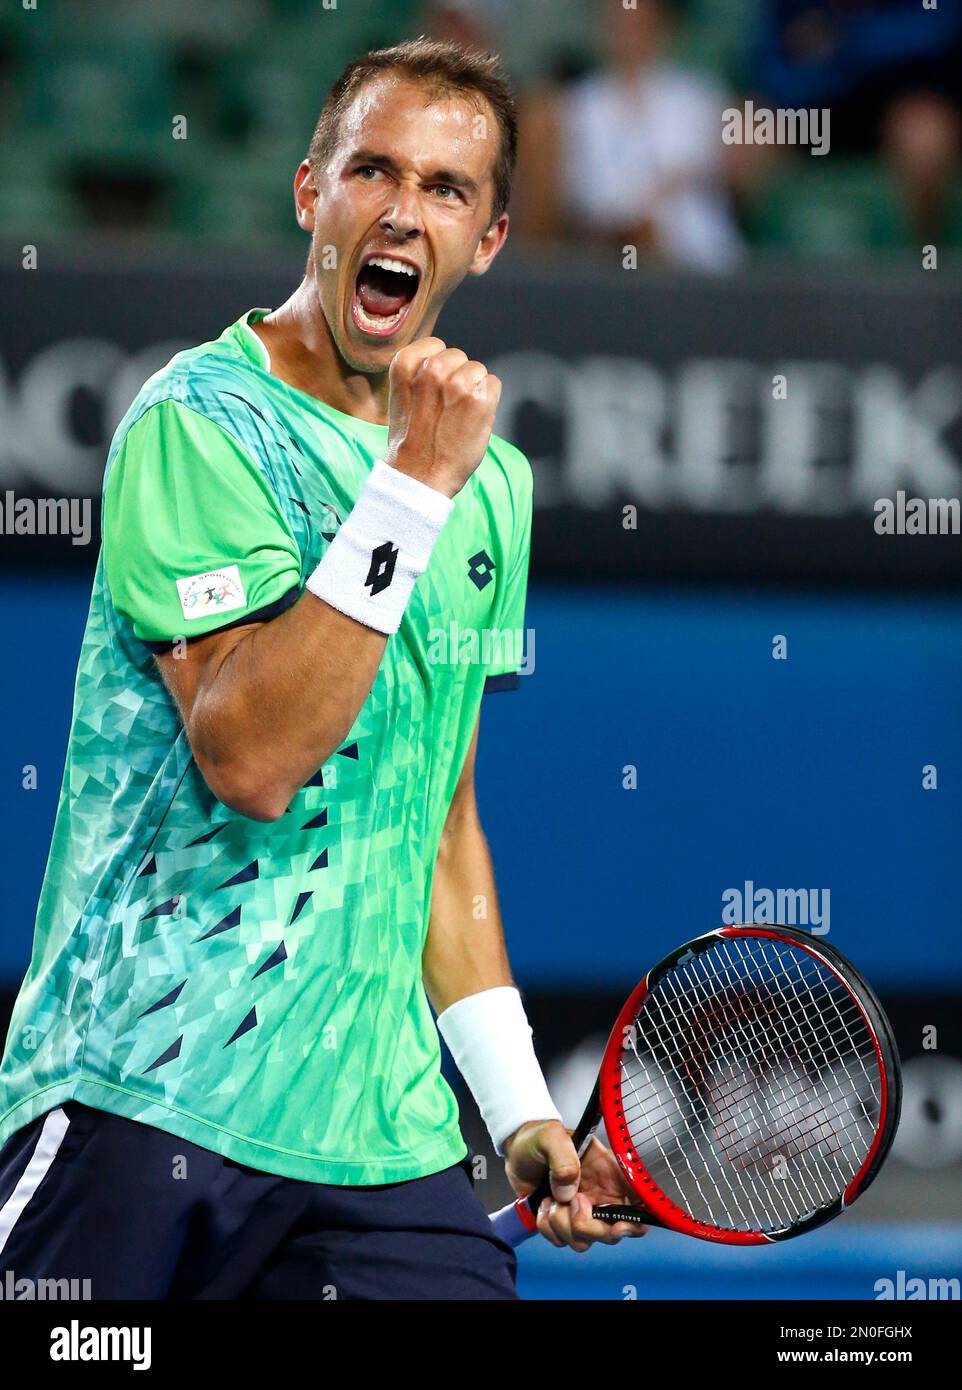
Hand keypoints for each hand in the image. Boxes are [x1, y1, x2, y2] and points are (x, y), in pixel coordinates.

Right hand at [386, 337, 501, 497]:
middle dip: (456, 377)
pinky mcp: (480, 399)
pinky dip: (488, 401)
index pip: (435, 346)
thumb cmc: (411, 443)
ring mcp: (458, 383)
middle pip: (458, 356)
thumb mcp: (401, 398)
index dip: (438, 367)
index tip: (432, 390)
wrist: (420, 475)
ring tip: (457, 416)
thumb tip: (445, 362)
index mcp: (406, 365)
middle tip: (445, 409)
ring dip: (473, 388)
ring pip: (477, 369)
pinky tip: (471, 420)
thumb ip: (419, 375)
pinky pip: (493, 384)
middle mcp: (432, 369)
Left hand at [504, 1122, 648, 1251]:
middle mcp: (600, 1197)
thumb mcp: (551, 1137)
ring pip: (583, 1241)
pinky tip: (544, 1204)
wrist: (516, 1149)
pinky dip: (548, 1226)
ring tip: (551, 1198)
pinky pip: (561, 1240)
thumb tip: (568, 1194)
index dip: (635, 1221)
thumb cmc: (539, 1136)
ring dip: (562, 1224)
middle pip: (611, 1233)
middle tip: (573, 1201)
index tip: (618, 1225)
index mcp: (609, 1174)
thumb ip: (564, 1160)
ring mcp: (582, 1213)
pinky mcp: (563, 1222)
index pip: (638, 1203)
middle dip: (588, 1226)